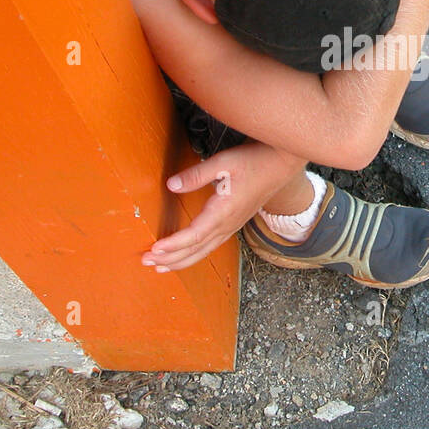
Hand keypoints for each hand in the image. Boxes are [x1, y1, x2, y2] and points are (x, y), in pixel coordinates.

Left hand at [141, 141, 300, 271]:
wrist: (281, 164)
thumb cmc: (254, 160)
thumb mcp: (223, 162)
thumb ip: (196, 174)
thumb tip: (171, 185)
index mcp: (225, 211)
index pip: (195, 234)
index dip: (174, 244)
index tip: (154, 249)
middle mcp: (228, 224)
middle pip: (197, 249)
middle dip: (171, 259)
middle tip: (147, 263)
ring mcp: (233, 226)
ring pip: (204, 251)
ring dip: (181, 260)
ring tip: (160, 268)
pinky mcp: (234, 223)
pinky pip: (212, 245)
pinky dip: (195, 254)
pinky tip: (185, 256)